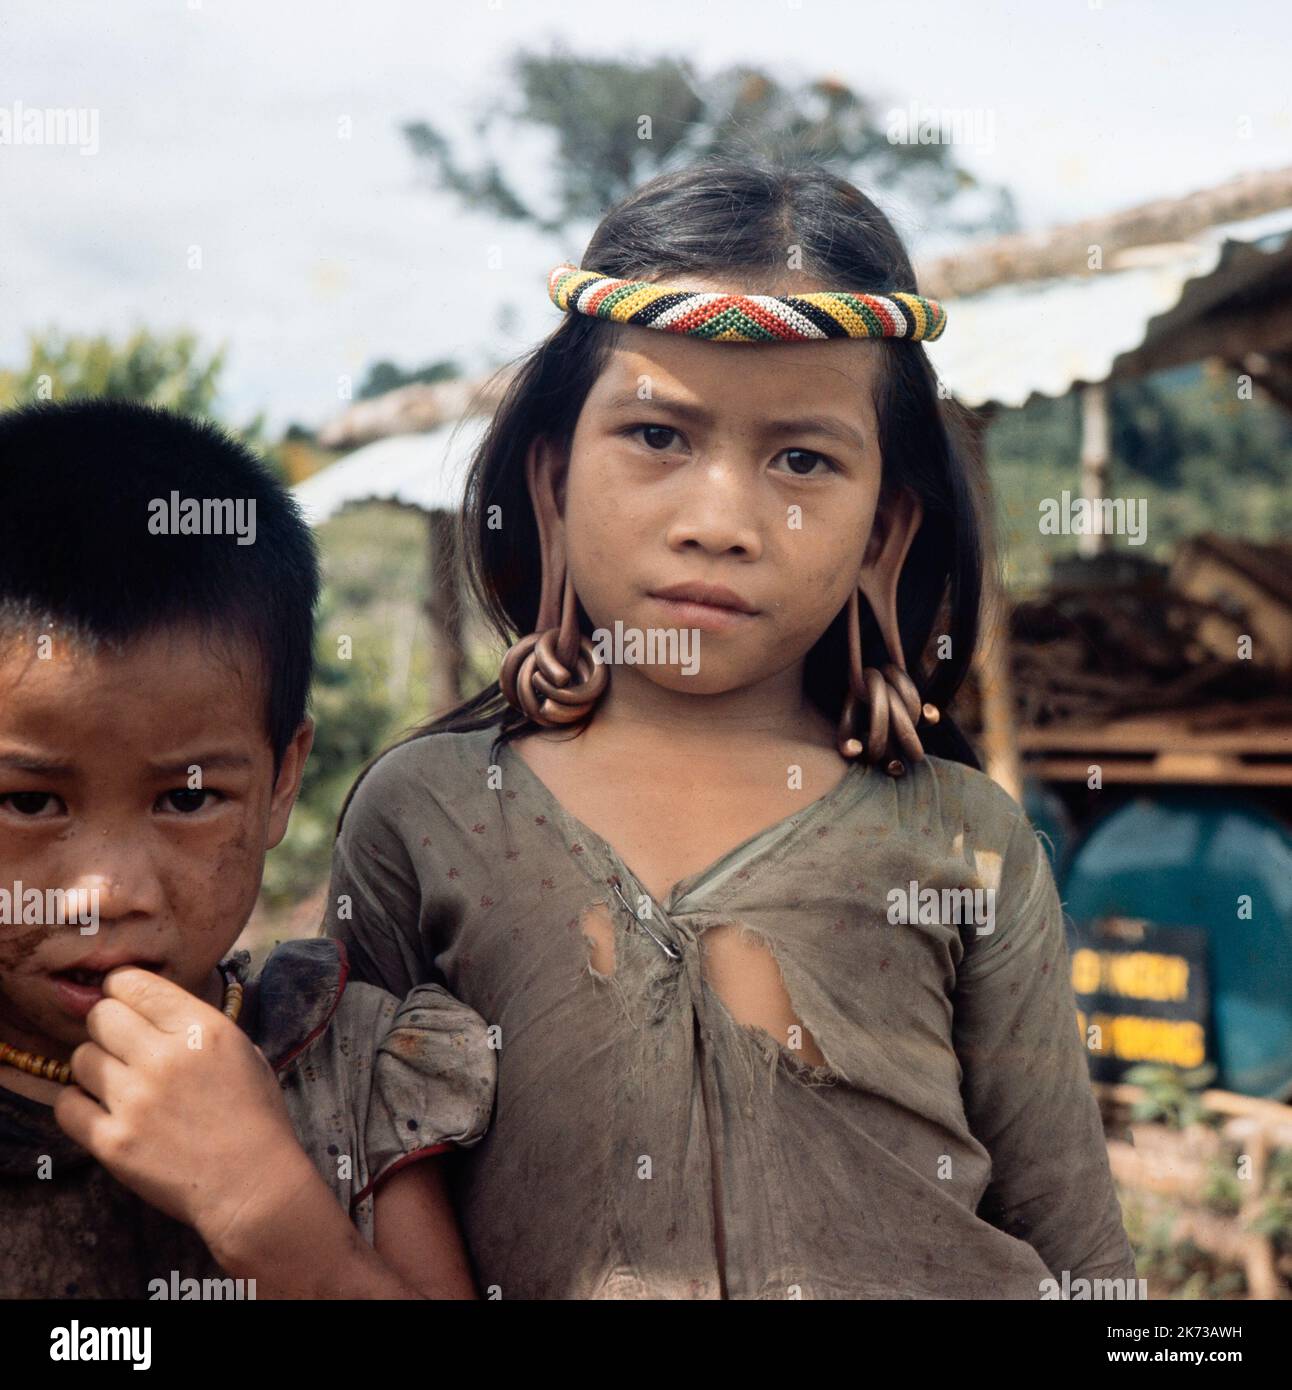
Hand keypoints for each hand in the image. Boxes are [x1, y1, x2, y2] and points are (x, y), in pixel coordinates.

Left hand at [53, 965, 315, 1255]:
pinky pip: (68, 1106)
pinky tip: (101, 1109)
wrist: (252, 1183)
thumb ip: (194, 1024)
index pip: (133, 983)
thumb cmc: (254, 1116)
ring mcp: (136, 1100)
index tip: (122, 1000)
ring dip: (95, 1066)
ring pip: (80, 1058)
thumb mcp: (241, 1050)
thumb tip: (150, 1009)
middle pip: (101, 1015)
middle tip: (119, 1043)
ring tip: (117, 1082)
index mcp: (202, 1028)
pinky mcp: (113, 1142)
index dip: (122, 988)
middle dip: (107, 1025)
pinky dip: (79, 1104)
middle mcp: (165, 1057)